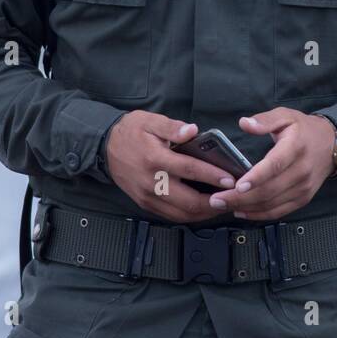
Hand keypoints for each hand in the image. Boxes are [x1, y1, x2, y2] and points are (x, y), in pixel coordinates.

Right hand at [105, 111, 237, 223]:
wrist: (104, 147)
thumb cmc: (130, 131)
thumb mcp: (150, 121)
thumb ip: (172, 127)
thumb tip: (193, 130)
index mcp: (154, 158)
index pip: (189, 169)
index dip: (212, 176)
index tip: (230, 179)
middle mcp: (150, 182)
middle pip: (188, 201)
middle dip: (214, 203)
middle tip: (232, 198)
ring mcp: (147, 197)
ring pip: (181, 214)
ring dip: (204, 213)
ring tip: (222, 205)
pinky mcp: (145, 204)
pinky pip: (171, 216)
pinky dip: (190, 216)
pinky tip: (202, 209)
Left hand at [207, 108, 336, 220]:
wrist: (331, 145)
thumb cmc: (303, 129)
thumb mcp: (286, 116)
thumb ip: (265, 120)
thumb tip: (244, 123)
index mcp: (295, 148)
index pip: (275, 165)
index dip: (256, 177)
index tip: (237, 185)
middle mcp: (301, 171)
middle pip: (269, 190)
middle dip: (240, 198)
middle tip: (216, 199)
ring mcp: (303, 188)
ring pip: (272, 204)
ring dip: (246, 207)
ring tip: (223, 205)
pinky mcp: (303, 199)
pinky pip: (279, 212)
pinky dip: (259, 214)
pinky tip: (241, 211)